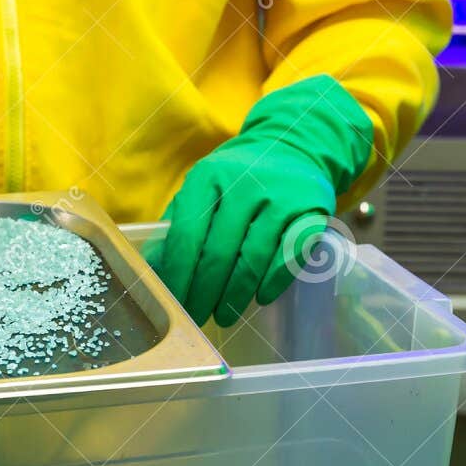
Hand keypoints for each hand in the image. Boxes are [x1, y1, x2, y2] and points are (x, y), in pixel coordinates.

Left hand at [155, 76, 371, 326]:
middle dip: (203, 294)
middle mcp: (244, 184)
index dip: (178, 277)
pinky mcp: (310, 210)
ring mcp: (280, 197)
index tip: (174, 305)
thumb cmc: (236, 179)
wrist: (292, 146)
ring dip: (235, 296)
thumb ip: (177, 225)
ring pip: (252, 260)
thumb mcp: (202, 189)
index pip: (186, 237)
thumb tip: (154, 270)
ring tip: (225, 315)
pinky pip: (289, 256)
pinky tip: (261, 297)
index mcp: (208, 178)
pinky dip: (273, 282)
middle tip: (198, 318)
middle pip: (218, 254)